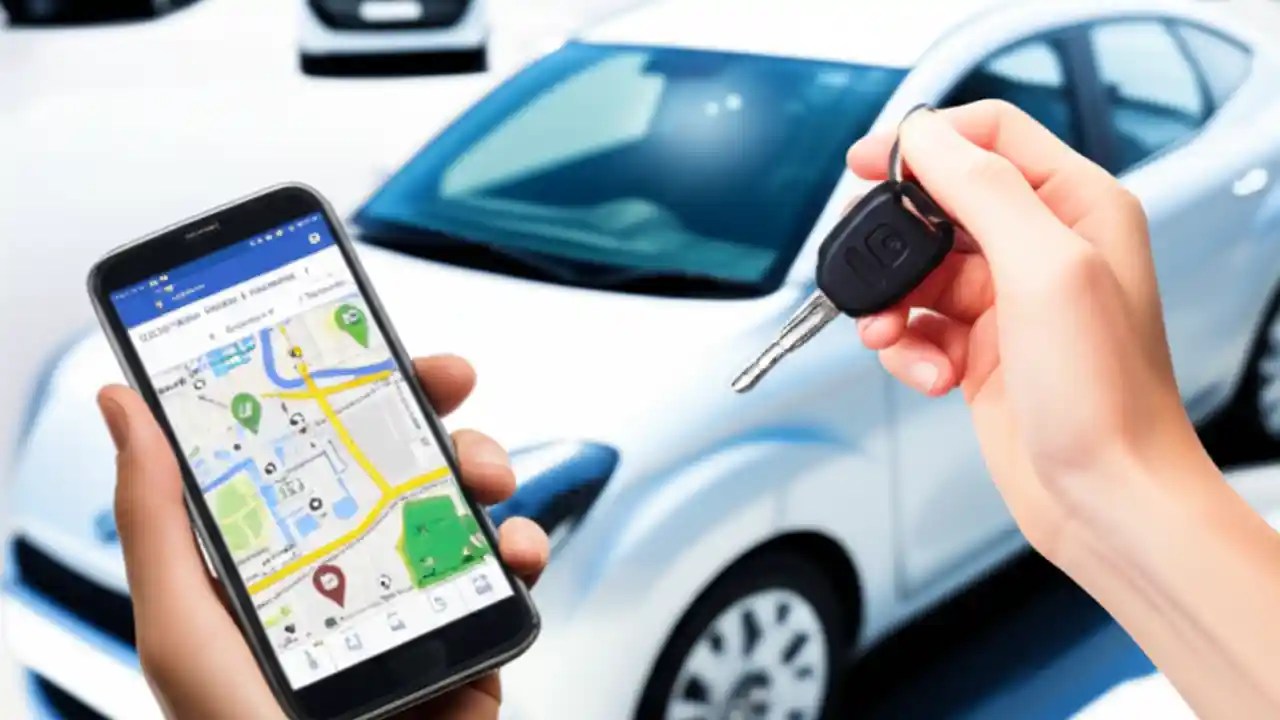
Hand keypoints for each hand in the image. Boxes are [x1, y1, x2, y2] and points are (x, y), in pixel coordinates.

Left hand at [97, 355, 548, 719]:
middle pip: (400, 470)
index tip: (366, 347)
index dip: (341, 393)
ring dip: (487, 473)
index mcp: (280, 564)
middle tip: (449, 383)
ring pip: (466, 514)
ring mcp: (416, 611)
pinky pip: (510, 585)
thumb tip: (125, 407)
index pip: (311, 455)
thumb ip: (157, 518)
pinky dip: (526, 555)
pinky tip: (516, 550)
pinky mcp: (472, 650)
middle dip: (433, 415)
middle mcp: (352, 580)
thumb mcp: (182, 628)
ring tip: (487, 474)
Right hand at [847, 101, 1279, 716]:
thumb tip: (923, 138)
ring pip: (920, 269)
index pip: (989, 135)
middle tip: (865, 263)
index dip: (923, 141)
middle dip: (895, 236)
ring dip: (893, 302)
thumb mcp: (1046, 270)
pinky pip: (919, 325)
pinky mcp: (982, 350)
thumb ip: (982, 190)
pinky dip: (907, 348)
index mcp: (1077, 206)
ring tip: (889, 335)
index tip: (867, 164)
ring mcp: (1011, 300)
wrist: (1105, 497)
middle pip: (941, 203)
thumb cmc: (1106, 395)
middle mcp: (1044, 246)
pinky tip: (927, 375)